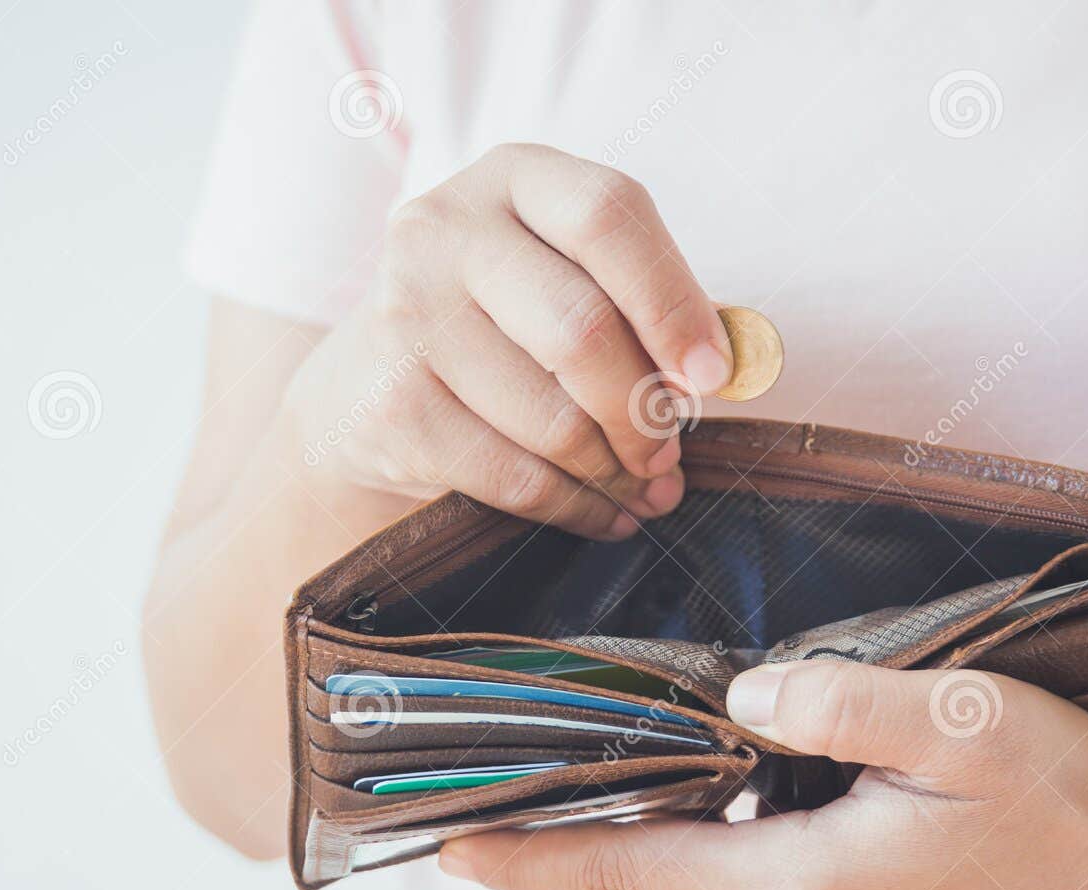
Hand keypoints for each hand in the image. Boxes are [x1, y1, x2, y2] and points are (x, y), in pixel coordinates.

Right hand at [283, 143, 732, 538]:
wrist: (364, 392)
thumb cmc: (499, 329)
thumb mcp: (561, 279)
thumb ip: (640, 305)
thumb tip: (723, 371)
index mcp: (512, 178)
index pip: (609, 216)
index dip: (673, 302)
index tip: (712, 376)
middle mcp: (445, 231)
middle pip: (583, 328)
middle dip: (645, 411)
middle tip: (668, 452)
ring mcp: (407, 316)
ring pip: (555, 419)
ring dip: (617, 472)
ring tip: (644, 488)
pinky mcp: (393, 407)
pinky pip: (517, 477)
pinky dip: (577, 507)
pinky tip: (604, 514)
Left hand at [439, 660, 1087, 889]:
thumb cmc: (1063, 797)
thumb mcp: (959, 719)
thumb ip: (835, 699)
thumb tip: (739, 697)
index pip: (633, 869)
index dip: (534, 860)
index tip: (450, 850)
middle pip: (685, 869)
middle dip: (669, 810)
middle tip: (690, 751)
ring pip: (739, 886)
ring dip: (744, 831)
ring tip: (829, 785)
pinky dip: (782, 861)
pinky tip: (845, 822)